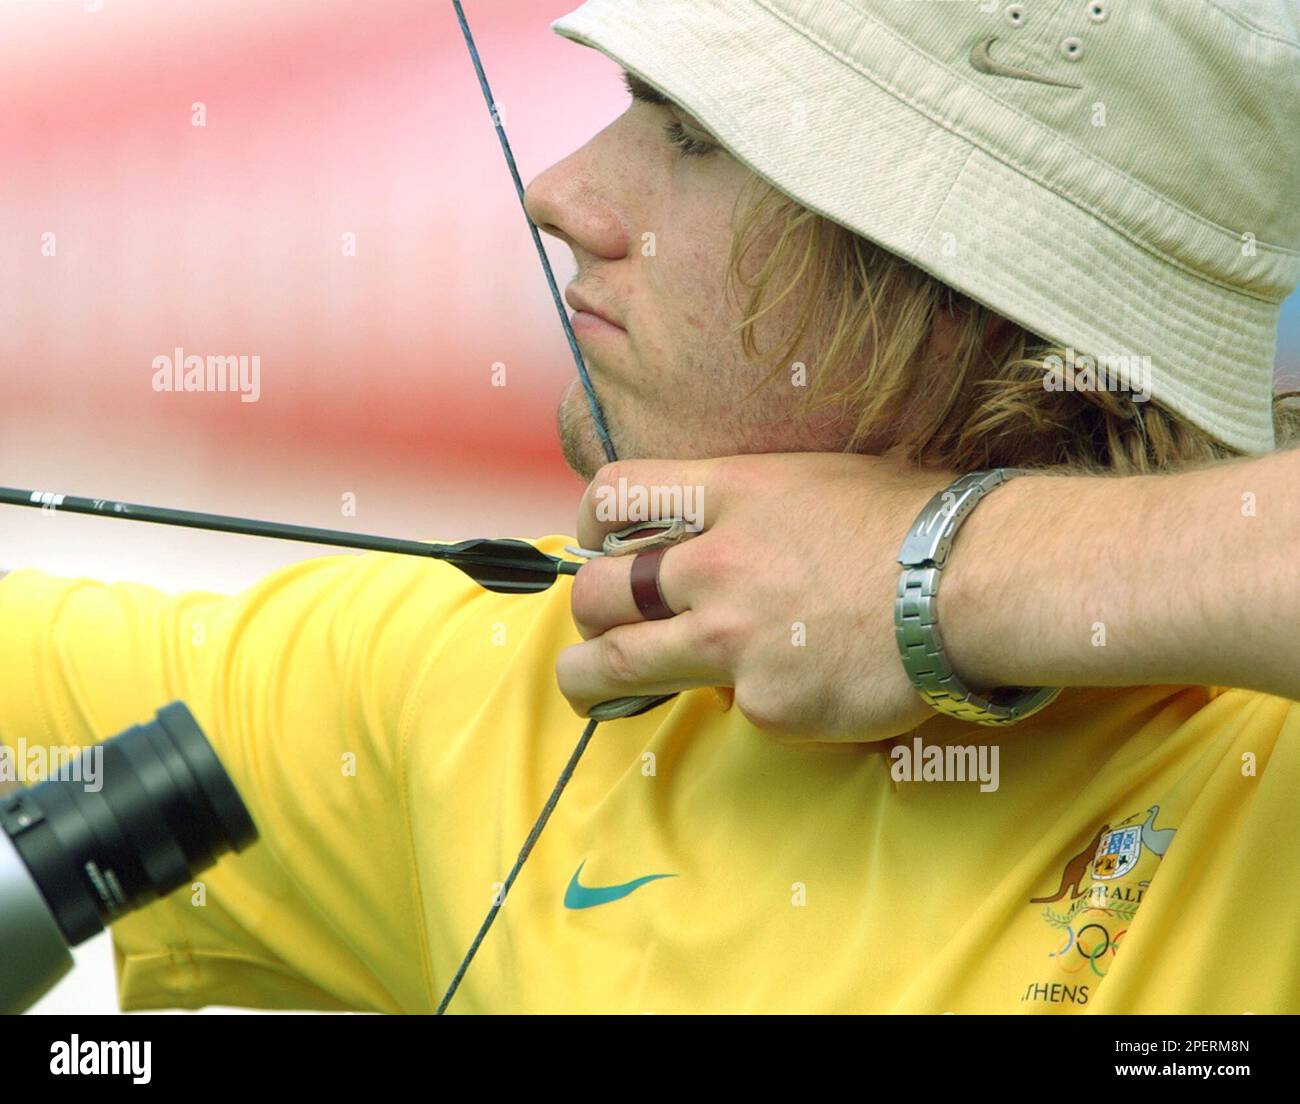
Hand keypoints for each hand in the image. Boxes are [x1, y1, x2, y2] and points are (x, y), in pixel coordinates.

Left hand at [556, 452, 958, 740]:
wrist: (971, 582)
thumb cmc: (913, 520)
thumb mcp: (815, 480)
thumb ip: (750, 508)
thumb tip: (717, 535)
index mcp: (728, 496)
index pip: (615, 496)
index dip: (589, 523)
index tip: (594, 545)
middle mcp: (713, 566)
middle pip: (597, 593)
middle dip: (586, 613)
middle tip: (596, 627)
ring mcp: (733, 639)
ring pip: (618, 665)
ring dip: (589, 677)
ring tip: (590, 687)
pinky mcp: (766, 703)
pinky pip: (737, 707)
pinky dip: (756, 701)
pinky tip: (804, 681)